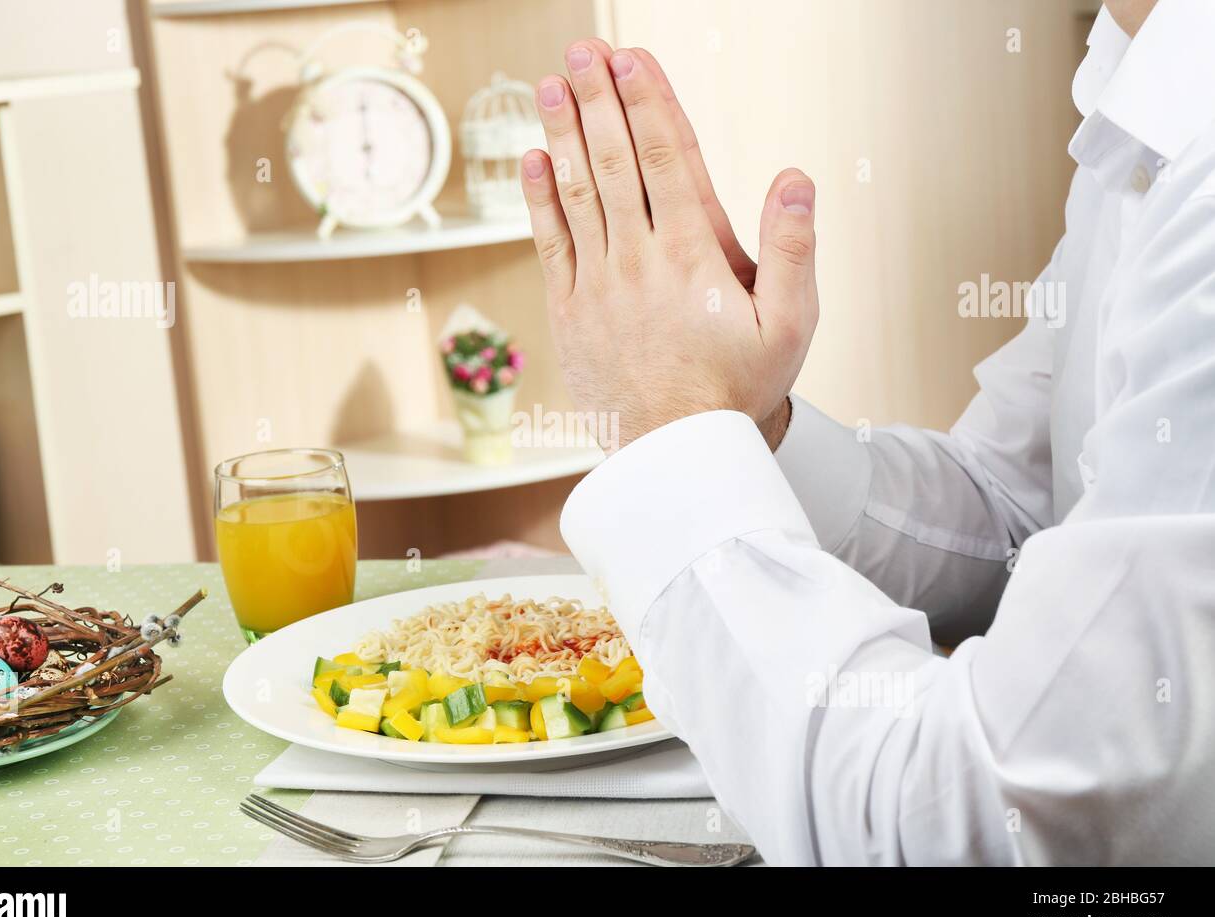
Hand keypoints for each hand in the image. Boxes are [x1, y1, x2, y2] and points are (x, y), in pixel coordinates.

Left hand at [521, 40, 818, 450]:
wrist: (678, 454)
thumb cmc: (740, 389)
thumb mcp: (792, 324)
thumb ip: (794, 248)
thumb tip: (794, 176)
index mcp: (693, 254)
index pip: (665, 159)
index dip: (647, 102)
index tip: (630, 58)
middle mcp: (639, 259)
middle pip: (613, 162)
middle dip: (597, 100)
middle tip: (580, 51)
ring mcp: (599, 285)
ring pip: (577, 194)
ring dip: (562, 133)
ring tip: (549, 84)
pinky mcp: (571, 312)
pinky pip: (550, 244)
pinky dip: (540, 199)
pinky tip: (533, 158)